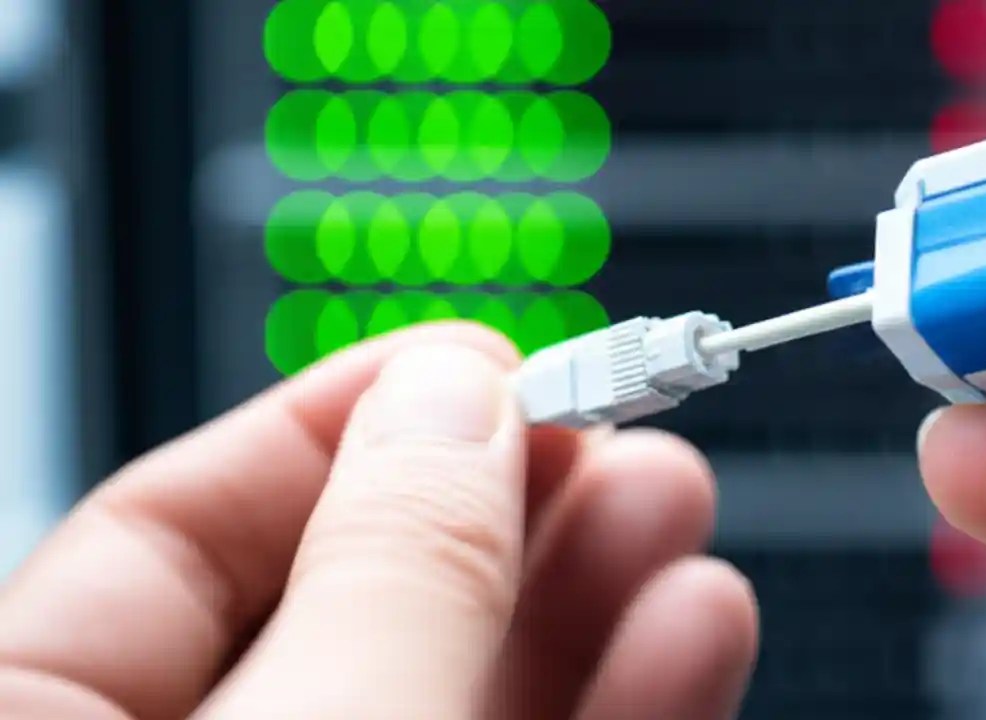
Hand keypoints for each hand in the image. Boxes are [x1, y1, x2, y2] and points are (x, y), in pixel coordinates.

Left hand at [0, 324, 757, 718]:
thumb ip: (387, 571)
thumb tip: (453, 394)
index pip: (174, 534)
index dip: (335, 424)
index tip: (477, 359)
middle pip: (355, 604)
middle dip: (503, 502)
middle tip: (611, 419)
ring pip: (469, 691)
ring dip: (591, 595)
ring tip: (676, 502)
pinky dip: (626, 702)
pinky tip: (689, 628)